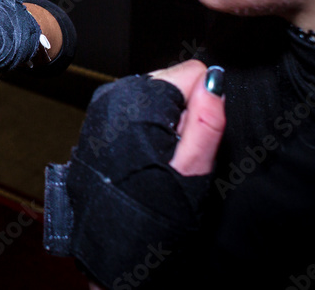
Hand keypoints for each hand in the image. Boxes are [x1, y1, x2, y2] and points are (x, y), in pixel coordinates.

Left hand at [49, 60, 225, 286]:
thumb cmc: (153, 212)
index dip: (203, 103)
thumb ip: (205, 123)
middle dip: (183, 110)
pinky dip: (148, 127)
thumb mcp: (190, 170)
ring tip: (162, 157)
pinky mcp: (98, 121)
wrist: (114, 243)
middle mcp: (115, 96)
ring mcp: (103, 108)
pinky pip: (135, 109)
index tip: (195, 135)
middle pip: (171, 80)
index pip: (191, 71)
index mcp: (139, 101)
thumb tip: (216, 80)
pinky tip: (146, 156)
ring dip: (166, 120)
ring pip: (155, 95)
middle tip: (178, 151)